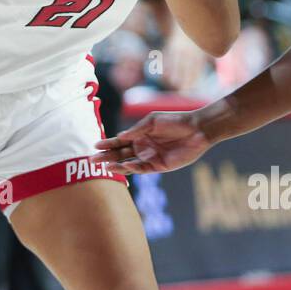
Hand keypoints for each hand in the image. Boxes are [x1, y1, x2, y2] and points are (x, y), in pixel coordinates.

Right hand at [92, 110, 212, 173]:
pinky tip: (126, 165)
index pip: (119, 141)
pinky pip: (144, 169)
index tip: (95, 146)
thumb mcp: (152, 121)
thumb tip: (120, 136)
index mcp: (139, 135)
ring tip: (106, 167)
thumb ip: (137, 130)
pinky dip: (134, 168)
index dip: (107, 144)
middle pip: (120, 154)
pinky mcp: (160, 166)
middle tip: (93, 161)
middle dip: (107, 157)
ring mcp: (150, 158)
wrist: (197, 129)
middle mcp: (142, 148)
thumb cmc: (175, 121)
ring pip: (129, 164)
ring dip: (117, 166)